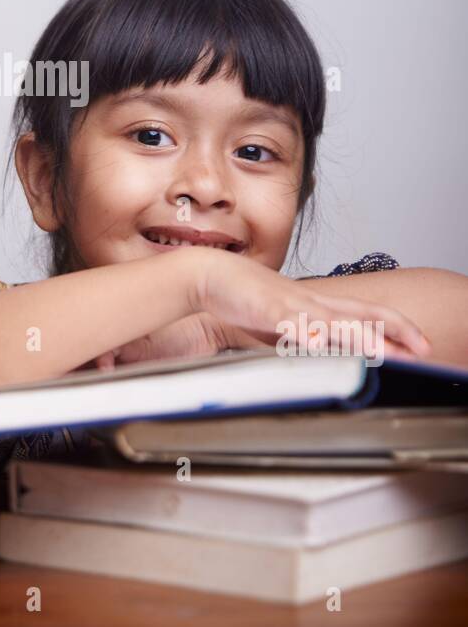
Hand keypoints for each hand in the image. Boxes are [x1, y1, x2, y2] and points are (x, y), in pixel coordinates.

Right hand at [87, 251, 431, 369]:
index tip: (414, 342)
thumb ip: (292, 334)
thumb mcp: (271, 320)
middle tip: (423, 348)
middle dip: (396, 331)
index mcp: (310, 304)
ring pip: (337, 321)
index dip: (391, 326)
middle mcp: (308, 302)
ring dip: (365, 337)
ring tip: (389, 352)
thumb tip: (311, 349)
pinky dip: (317, 335)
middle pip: (362, 314)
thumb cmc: (234, 295)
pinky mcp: (270, 310)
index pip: (361, 313)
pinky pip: (299, 324)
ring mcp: (291, 305)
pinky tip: (332, 343)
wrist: (203, 274)